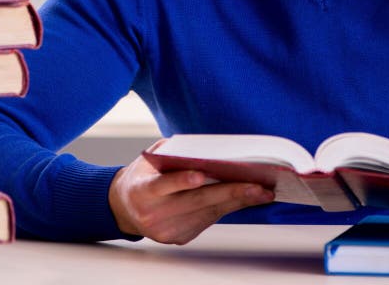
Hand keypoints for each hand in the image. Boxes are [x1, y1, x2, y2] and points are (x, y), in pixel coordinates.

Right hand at [108, 139, 274, 244]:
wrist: (125, 208)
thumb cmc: (144, 175)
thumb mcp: (151, 158)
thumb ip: (174, 152)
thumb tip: (210, 150)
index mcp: (142, 190)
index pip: (163, 185)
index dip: (182, 180)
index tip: (201, 175)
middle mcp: (153, 214)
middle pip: (196, 202)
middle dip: (230, 192)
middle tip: (258, 186)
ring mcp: (167, 230)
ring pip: (208, 213)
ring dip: (238, 202)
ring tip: (263, 192)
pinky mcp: (179, 238)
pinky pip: (208, 220)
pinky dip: (228, 208)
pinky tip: (247, 198)